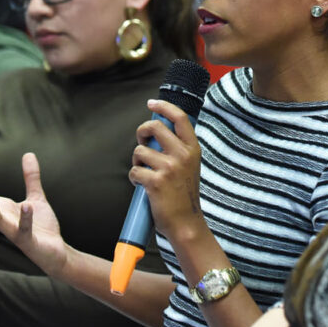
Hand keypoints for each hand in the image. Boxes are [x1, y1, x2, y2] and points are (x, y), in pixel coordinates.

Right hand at [0, 153, 68, 277]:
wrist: (55, 251)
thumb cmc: (41, 227)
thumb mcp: (35, 197)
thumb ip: (31, 177)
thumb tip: (28, 153)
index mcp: (2, 211)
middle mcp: (3, 222)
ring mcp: (14, 232)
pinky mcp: (28, 241)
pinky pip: (24, 229)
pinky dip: (25, 218)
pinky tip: (27, 206)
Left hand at [131, 99, 204, 241]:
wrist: (186, 223)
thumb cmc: (184, 195)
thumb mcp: (190, 166)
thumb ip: (178, 149)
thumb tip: (157, 134)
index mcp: (193, 149)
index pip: (179, 117)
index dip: (164, 106)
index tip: (152, 103)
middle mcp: (182, 155)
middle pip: (154, 127)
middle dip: (142, 131)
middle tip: (141, 141)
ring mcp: (169, 168)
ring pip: (140, 150)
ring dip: (137, 161)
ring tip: (144, 172)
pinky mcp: (156, 181)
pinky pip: (135, 170)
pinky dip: (134, 178)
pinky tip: (142, 186)